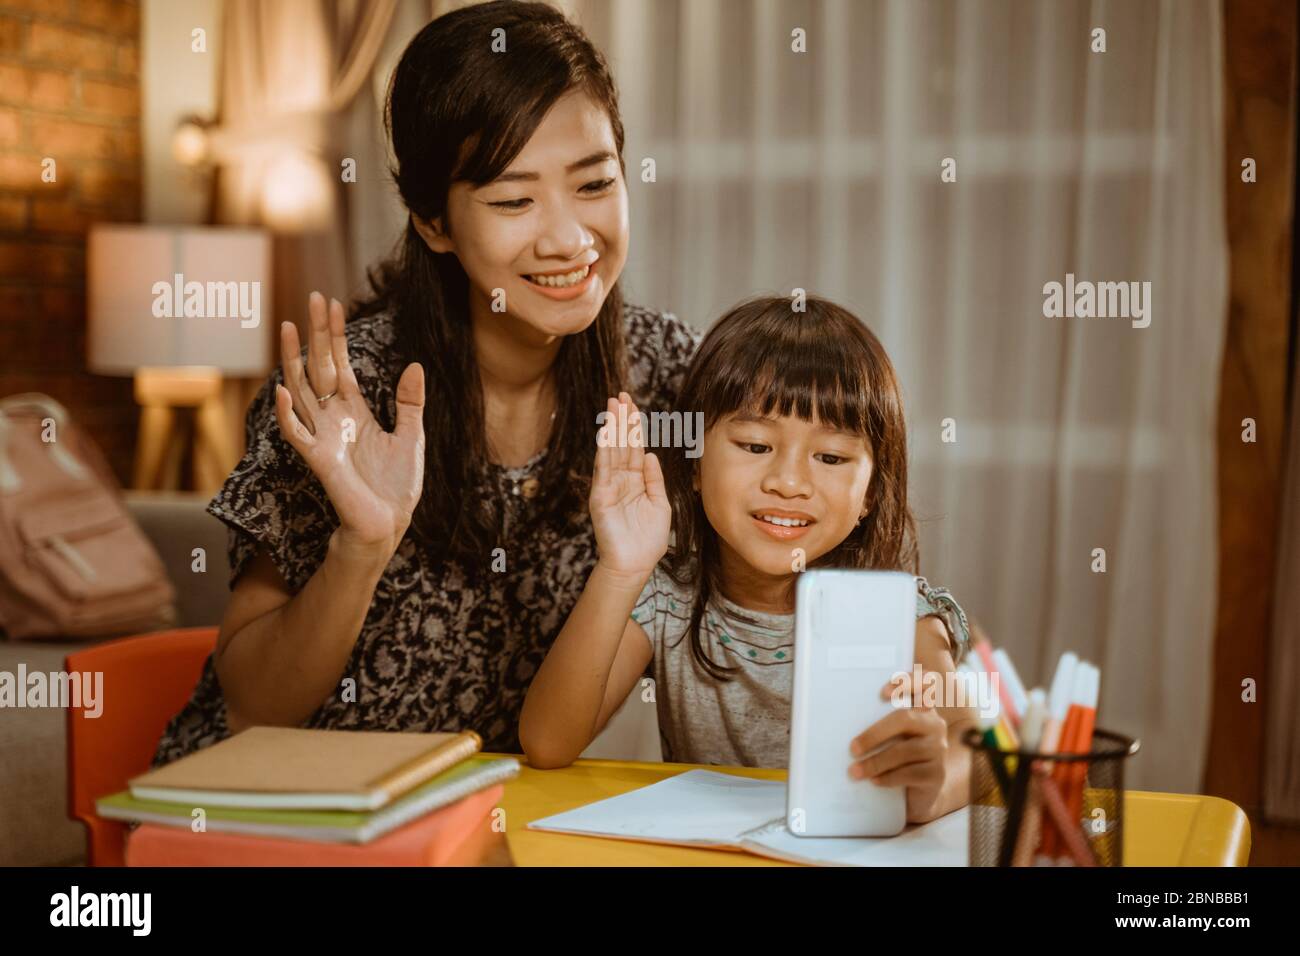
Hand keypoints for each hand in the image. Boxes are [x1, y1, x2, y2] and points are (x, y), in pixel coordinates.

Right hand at [275, 291, 425, 553]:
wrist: (390, 523)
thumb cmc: (397, 485)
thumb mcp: (412, 436)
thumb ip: (410, 402)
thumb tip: (414, 364)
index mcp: (355, 410)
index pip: (340, 363)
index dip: (336, 334)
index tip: (333, 303)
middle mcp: (334, 418)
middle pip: (319, 367)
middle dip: (317, 334)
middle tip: (313, 298)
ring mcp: (323, 436)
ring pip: (301, 390)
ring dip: (294, 360)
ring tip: (290, 327)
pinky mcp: (319, 459)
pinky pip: (296, 432)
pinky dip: (287, 412)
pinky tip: (283, 388)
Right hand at [589, 392, 670, 575]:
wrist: (634, 565)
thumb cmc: (647, 540)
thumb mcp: (659, 504)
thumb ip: (654, 479)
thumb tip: (651, 454)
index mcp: (636, 480)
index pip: (635, 447)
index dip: (634, 426)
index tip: (633, 405)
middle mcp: (621, 480)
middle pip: (622, 444)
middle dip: (622, 420)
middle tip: (621, 395)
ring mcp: (609, 487)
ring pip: (612, 451)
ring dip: (612, 428)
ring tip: (613, 406)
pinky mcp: (600, 497)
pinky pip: (603, 470)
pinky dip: (604, 452)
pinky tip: (606, 434)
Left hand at [846, 667, 951, 823]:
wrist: (916, 791)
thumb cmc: (895, 757)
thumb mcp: (889, 736)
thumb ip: (877, 722)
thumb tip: (841, 721)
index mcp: (922, 708)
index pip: (924, 684)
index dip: (906, 683)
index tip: (882, 693)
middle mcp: (934, 725)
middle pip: (905, 720)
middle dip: (875, 733)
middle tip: (852, 748)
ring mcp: (938, 749)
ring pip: (905, 751)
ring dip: (876, 762)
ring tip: (855, 771)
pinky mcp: (937, 774)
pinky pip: (910, 773)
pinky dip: (889, 777)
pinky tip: (874, 781)